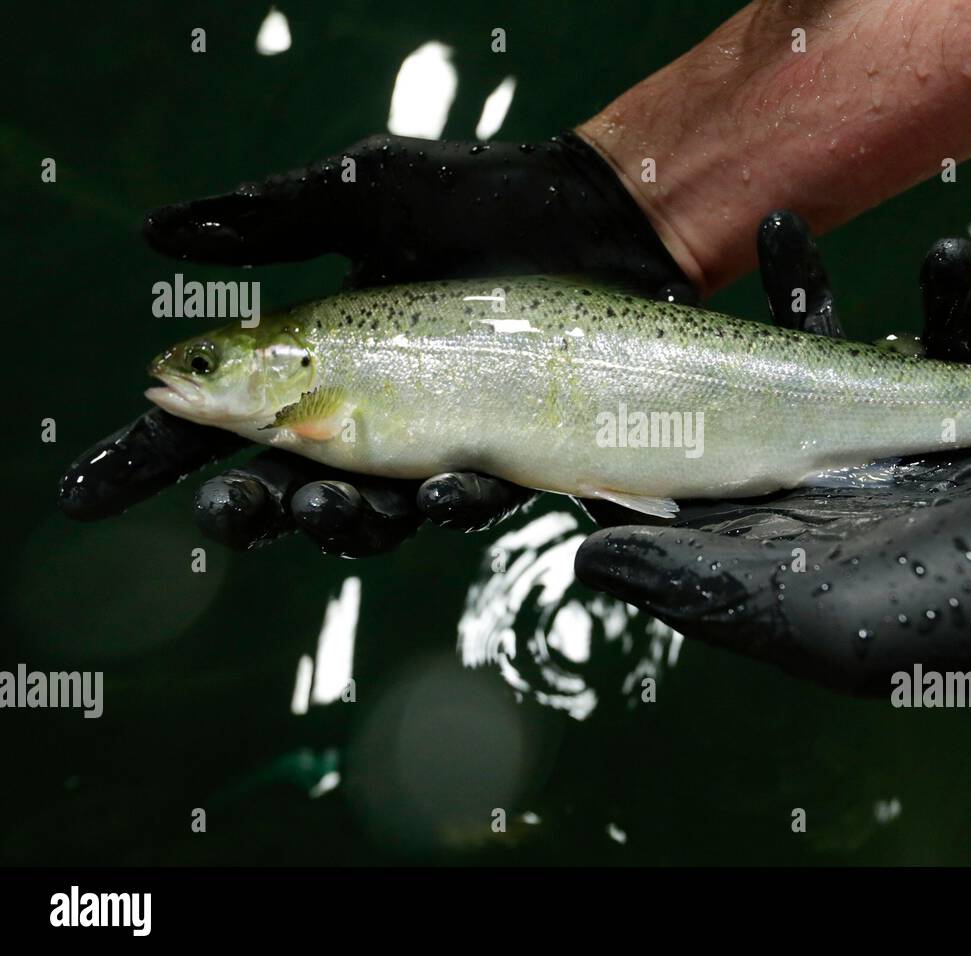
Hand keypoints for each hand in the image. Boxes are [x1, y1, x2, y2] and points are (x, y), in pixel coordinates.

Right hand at [58, 132, 692, 554]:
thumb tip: (159, 232)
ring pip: (372, 514)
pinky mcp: (506, 456)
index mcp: (319, 356)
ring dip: (339, 523)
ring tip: (322, 506)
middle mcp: (369, 410)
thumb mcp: (367, 197)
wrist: (595, 216)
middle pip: (286, 487)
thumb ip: (273, 222)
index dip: (157, 453)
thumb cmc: (480, 199)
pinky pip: (469, 500)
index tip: (92, 489)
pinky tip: (439, 488)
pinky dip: (449, 501)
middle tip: (232, 510)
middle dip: (251, 510)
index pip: (222, 414)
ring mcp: (436, 440)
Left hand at [574, 237, 970, 759]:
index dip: (653, 417)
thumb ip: (696, 584)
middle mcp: (840, 491)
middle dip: (717, 339)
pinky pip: (955, 347)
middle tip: (680, 273)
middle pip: (762, 398)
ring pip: (848, 356)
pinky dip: (951, 302)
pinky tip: (949, 252)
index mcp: (791, 534)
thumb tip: (585, 557)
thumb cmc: (955, 618)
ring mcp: (909, 454)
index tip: (611, 354)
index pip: (702, 472)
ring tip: (787, 228)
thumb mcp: (804, 618)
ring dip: (816, 294)